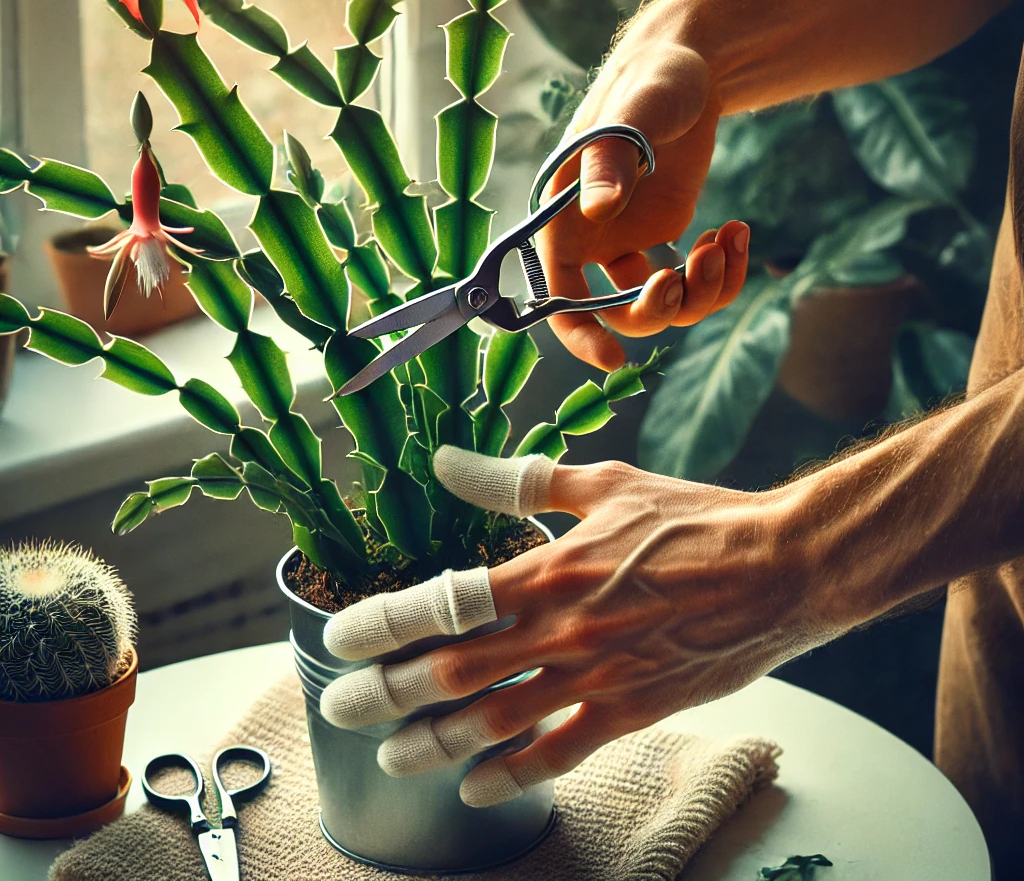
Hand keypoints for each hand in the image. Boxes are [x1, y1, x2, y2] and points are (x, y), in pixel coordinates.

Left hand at [319, 447, 839, 806]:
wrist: (779, 566)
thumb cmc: (693, 517)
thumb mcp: (604, 484)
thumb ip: (518, 480)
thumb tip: (449, 461)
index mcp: (548, 568)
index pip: (442, 601)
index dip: (382, 624)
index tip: (339, 637)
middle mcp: (560, 628)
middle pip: (452, 672)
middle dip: (387, 694)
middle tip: (340, 708)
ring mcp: (595, 676)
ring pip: (494, 722)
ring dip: (434, 743)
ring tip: (391, 756)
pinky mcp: (632, 709)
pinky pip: (560, 752)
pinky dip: (513, 775)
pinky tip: (477, 788)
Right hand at [538, 0, 748, 369]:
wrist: (693, 66)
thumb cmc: (655, 78)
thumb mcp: (637, 111)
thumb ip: (611, 157)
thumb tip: (597, 208)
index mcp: (563, 215)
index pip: (556, 291)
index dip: (579, 332)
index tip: (616, 358)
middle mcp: (589, 238)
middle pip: (615, 312)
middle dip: (660, 305)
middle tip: (693, 268)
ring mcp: (625, 242)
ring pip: (660, 304)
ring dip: (702, 288)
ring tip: (728, 238)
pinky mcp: (660, 238)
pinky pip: (688, 282)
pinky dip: (720, 271)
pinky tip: (735, 231)